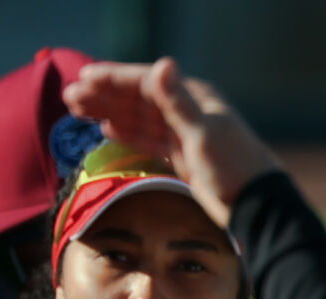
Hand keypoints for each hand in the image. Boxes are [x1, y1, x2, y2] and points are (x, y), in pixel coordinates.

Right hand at [62, 58, 277, 227]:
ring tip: (77, 111)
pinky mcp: (184, 156)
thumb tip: (163, 63)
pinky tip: (107, 129)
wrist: (256, 206)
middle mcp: (190, 111)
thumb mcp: (203, 134)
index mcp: (196, 98)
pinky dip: (128, 133)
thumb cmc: (234, 168)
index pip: (147, 82)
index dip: (114, 79)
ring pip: (140, 118)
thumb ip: (178, 102)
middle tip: (69, 98)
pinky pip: (149, 139)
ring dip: (110, 112)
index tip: (83, 79)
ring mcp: (185, 134)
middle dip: (104, 95)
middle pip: (139, 98)